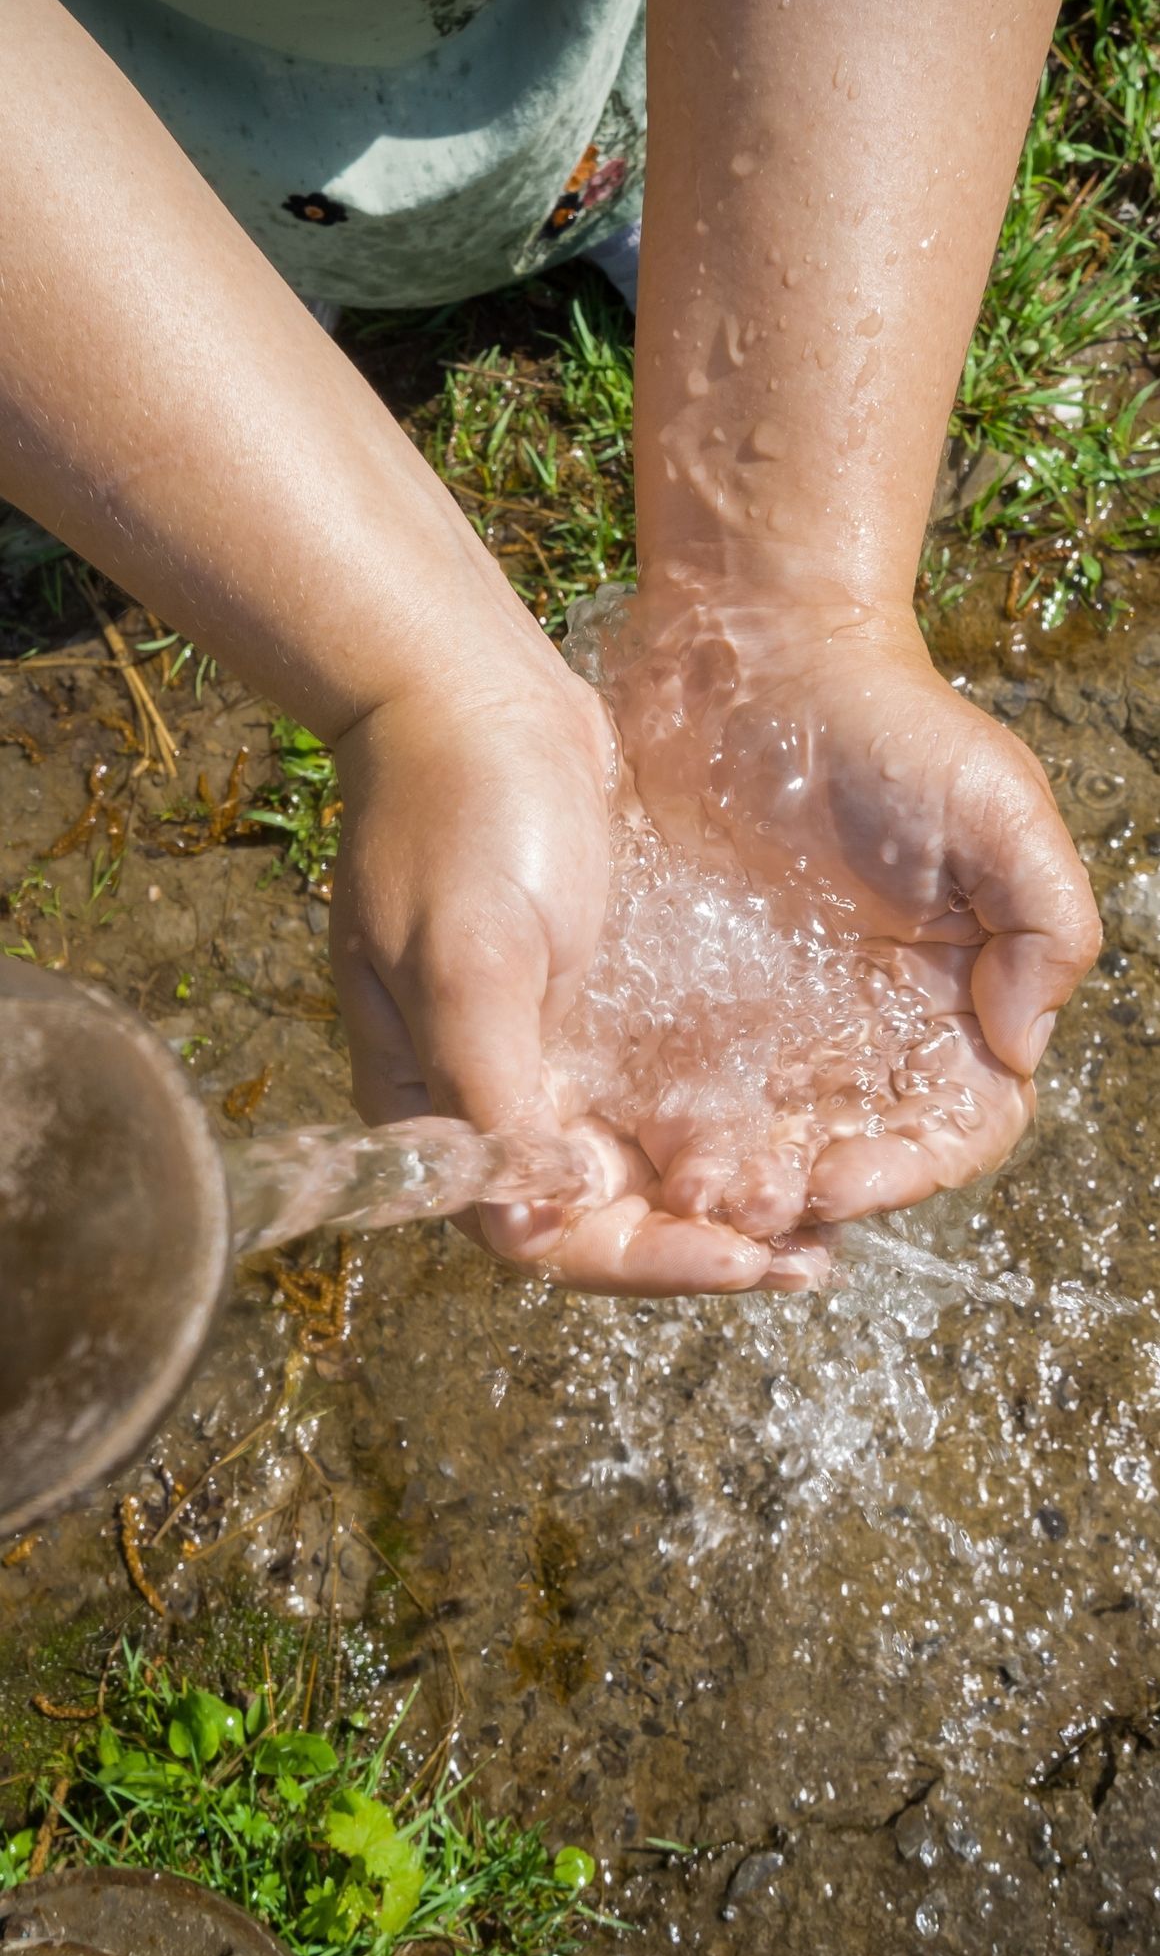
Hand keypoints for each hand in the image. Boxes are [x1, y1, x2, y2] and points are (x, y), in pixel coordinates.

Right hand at [329, 627, 828, 1294]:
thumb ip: (490, 1088)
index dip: (640, 1262)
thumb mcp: (468, 954)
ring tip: (820, 1224)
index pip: (540, 1232)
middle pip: (597, 1217)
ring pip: (638, 1168)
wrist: (475, 693)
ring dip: (721, 1202)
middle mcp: (494, 1096)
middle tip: (809, 1258)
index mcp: (437, 1105)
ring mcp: (546, 1053)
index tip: (739, 1259)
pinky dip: (722, 1130)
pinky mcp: (596, 1009)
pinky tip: (793, 1140)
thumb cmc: (456, 815)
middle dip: (699, 1246)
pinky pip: (661, 1100)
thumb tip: (530, 1209)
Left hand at [599, 580, 1100, 1231]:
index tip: (841, 1179)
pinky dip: (658, 1135)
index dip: (905, 1173)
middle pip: (846, 1158)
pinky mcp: (680, 1004)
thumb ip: (1042, 922)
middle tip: (743, 1207)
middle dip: (801, 1199)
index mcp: (951, 1007)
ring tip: (685, 1193)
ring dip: (729, 1187)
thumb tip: (1020, 1046)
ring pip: (758, 1145)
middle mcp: (861, 1035)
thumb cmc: (888, 723)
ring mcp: (766, 1026)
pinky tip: (630, 1146)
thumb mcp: (996, 802)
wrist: (752, 652)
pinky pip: (672, 1093)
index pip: (949, 1130)